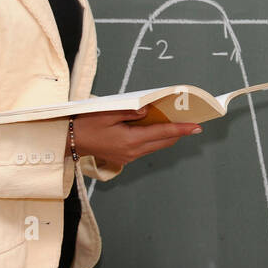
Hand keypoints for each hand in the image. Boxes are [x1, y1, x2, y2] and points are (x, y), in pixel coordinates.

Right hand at [69, 107, 201, 166]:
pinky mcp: (125, 158)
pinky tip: (156, 128)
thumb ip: (131, 111)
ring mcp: (129, 157)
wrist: (69, 141)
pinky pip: (146, 147)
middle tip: (192, 121)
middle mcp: (132, 152)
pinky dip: (155, 138)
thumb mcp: (108, 113)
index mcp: (130, 140)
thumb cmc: (86, 125)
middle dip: (179, 132)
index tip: (198, 127)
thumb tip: (148, 110)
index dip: (182, 129)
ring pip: (156, 146)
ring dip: (167, 135)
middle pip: (164, 142)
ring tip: (177, 121)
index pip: (163, 134)